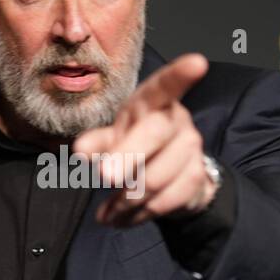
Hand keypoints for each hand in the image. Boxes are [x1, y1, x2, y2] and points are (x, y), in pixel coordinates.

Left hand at [72, 53, 214, 226]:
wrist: (171, 177)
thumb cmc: (136, 145)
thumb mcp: (112, 139)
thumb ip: (97, 143)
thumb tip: (81, 150)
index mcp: (152, 103)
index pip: (165, 85)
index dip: (180, 75)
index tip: (198, 63)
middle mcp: (176, 120)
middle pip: (154, 134)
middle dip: (127, 156)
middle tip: (103, 177)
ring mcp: (191, 147)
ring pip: (155, 176)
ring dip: (126, 200)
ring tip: (110, 210)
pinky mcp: (197, 176)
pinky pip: (164, 201)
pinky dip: (139, 214)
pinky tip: (126, 216)